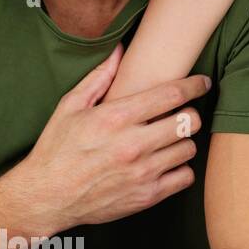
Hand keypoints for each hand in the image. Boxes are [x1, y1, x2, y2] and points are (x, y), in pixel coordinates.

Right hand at [9, 42, 208, 234]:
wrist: (46, 197)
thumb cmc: (56, 149)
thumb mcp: (69, 107)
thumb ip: (98, 78)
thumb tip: (119, 51)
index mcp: (115, 118)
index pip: (171, 94)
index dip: (194, 85)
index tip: (201, 82)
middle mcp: (133, 144)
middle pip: (189, 121)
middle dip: (190, 113)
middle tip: (180, 114)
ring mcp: (142, 173)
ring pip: (189, 149)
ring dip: (182, 141)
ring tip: (168, 140)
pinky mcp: (146, 196)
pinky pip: (185, 177)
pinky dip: (179, 168)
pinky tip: (164, 163)